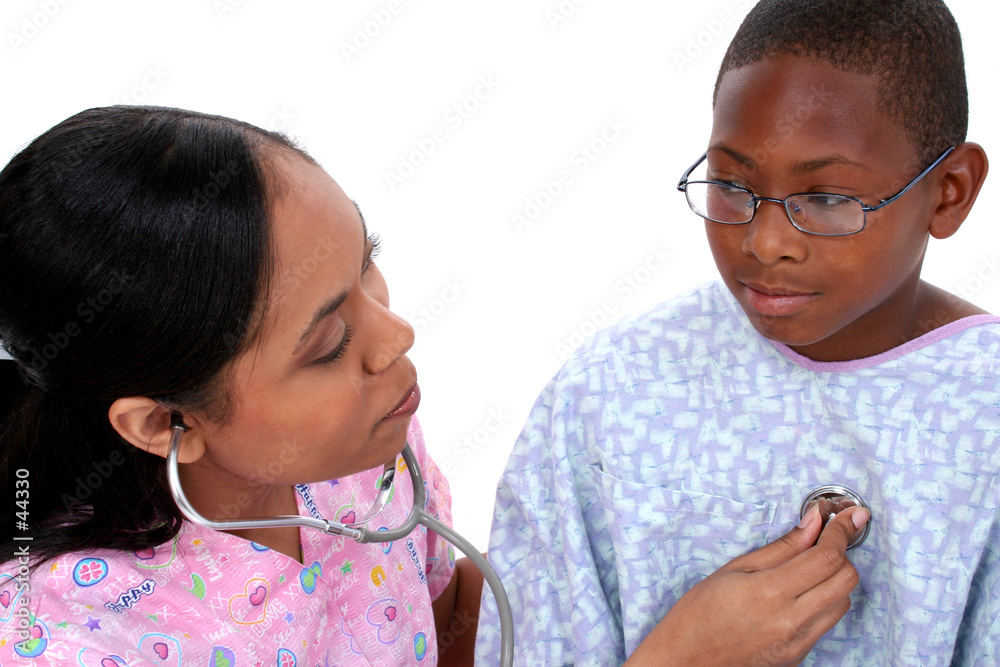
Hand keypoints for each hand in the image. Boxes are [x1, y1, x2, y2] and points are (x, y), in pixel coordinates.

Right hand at [624, 504, 869, 666]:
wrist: (687, 660)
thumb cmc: (699, 613)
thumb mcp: (734, 569)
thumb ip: (781, 547)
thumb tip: (813, 523)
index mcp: (770, 592)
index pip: (827, 556)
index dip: (841, 531)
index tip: (847, 515)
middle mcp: (791, 620)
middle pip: (846, 579)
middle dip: (841, 552)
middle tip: (824, 538)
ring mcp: (798, 642)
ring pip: (843, 601)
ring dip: (835, 578)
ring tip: (809, 566)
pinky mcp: (799, 654)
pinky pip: (828, 622)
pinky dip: (825, 600)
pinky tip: (801, 591)